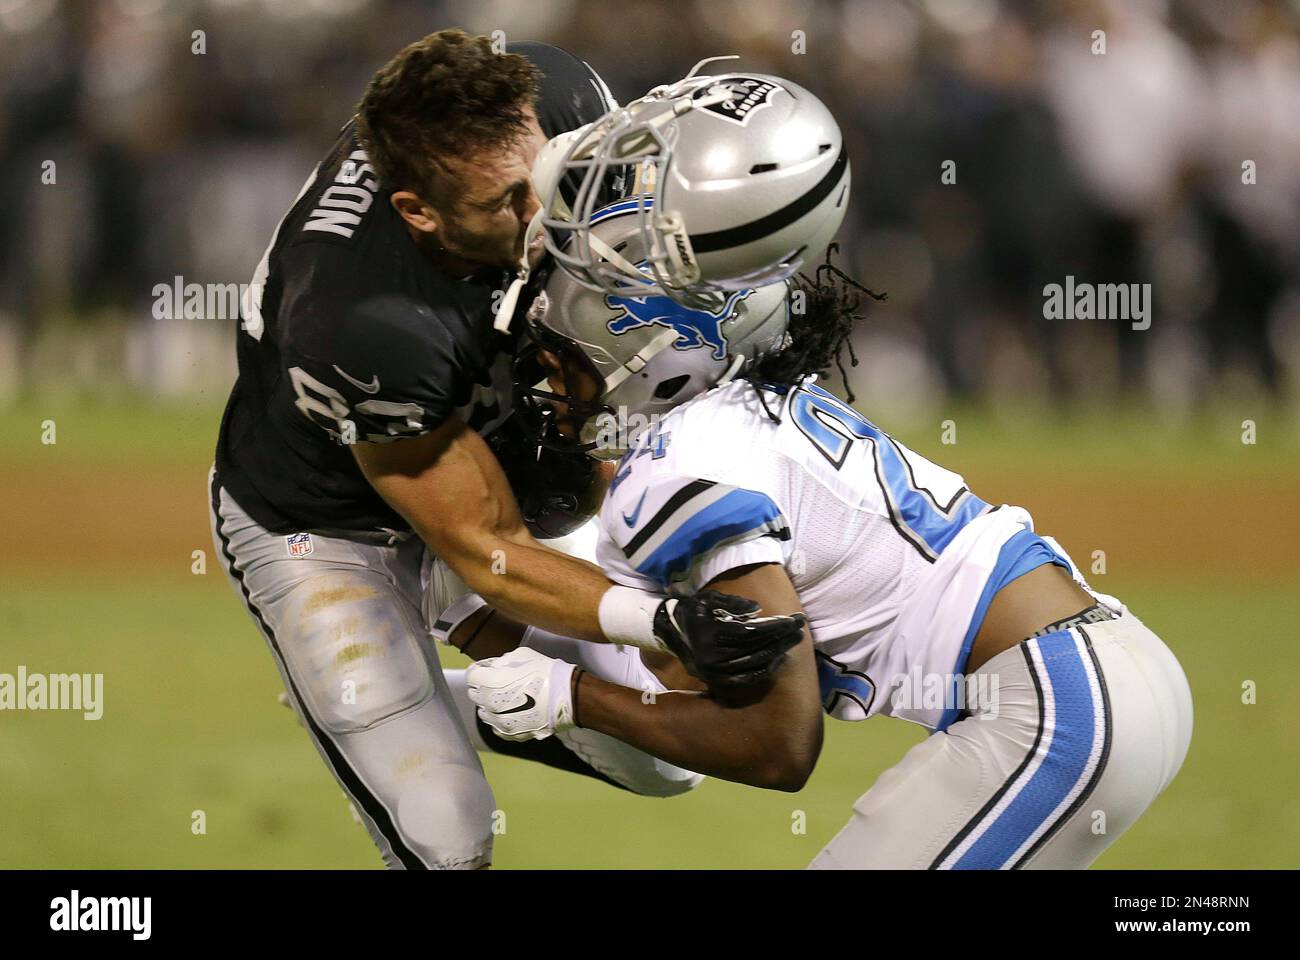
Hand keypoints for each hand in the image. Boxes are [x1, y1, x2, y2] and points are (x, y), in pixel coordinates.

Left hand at [465, 647, 575, 740]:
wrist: (567, 697)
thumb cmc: (544, 671)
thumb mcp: (520, 655)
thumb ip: (500, 661)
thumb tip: (492, 667)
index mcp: (488, 683)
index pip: (471, 675)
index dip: (479, 669)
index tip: (487, 668)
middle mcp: (489, 705)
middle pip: (474, 694)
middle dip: (482, 686)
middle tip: (498, 680)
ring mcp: (499, 722)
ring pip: (484, 712)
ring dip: (489, 704)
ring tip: (506, 697)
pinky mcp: (510, 734)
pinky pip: (496, 727)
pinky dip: (500, 719)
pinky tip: (512, 711)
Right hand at [654, 590, 806, 688]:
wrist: (669, 632)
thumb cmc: (693, 611)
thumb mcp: (709, 599)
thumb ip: (733, 603)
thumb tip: (758, 610)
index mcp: (710, 634)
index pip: (751, 632)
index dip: (775, 626)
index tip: (794, 620)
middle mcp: (712, 657)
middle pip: (756, 649)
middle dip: (781, 639)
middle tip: (800, 630)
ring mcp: (714, 672)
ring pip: (754, 664)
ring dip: (776, 653)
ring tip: (792, 641)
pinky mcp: (716, 681)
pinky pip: (746, 679)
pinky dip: (764, 670)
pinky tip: (776, 659)